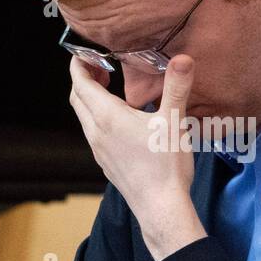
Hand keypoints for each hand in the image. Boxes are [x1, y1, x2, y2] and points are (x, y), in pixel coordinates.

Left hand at [68, 54, 207, 260]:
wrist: (160, 207)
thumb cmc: (166, 166)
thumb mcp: (174, 122)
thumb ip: (177, 88)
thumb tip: (183, 59)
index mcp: (108, 118)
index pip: (81, 84)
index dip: (78, 65)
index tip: (85, 53)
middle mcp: (97, 133)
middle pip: (77, 99)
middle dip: (83, 79)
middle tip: (100, 66)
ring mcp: (99, 150)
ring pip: (84, 117)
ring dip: (90, 98)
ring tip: (110, 88)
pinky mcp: (105, 162)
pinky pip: (92, 133)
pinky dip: (97, 116)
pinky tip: (119, 118)